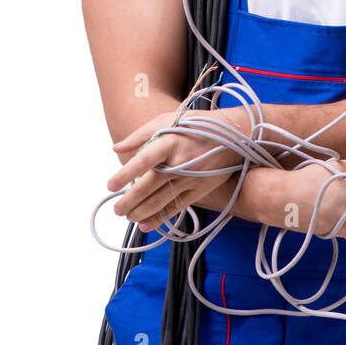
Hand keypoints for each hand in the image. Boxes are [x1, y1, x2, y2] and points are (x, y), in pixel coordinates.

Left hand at [108, 107, 249, 230]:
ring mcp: (191, 178)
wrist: (235, 135)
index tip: (110, 185)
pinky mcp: (200, 189)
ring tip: (128, 216)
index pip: (143, 160)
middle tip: (116, 209)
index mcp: (171, 142)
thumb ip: (140, 135)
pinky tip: (146, 224)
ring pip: (161, 200)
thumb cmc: (197, 125)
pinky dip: (160, 218)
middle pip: (149, 185)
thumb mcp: (168, 120)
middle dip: (130, 200)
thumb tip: (117, 148)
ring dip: (141, 211)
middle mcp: (181, 162)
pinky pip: (177, 207)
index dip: (125, 174)